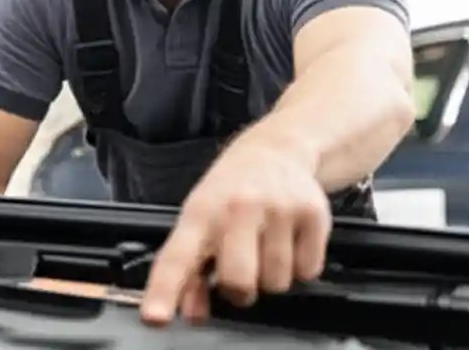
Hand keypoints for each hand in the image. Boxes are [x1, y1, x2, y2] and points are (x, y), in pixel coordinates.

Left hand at [139, 136, 331, 325]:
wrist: (275, 150)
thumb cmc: (229, 193)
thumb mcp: (199, 219)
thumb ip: (190, 270)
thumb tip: (191, 313)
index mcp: (200, 212)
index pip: (177, 257)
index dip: (165, 291)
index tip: (155, 317)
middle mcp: (238, 207)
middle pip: (239, 280)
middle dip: (239, 290)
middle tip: (238, 272)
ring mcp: (278, 208)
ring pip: (277, 282)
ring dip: (270, 277)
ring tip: (264, 247)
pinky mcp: (313, 213)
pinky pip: (308, 271)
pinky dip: (300, 266)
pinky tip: (288, 240)